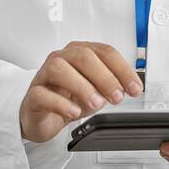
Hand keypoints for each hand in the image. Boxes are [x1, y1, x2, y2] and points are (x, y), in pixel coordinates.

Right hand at [19, 42, 142, 142]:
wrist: (42, 116)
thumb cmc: (69, 98)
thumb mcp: (96, 91)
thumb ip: (111, 86)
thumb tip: (129, 87)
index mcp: (80, 53)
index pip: (104, 52)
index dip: (122, 69)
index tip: (135, 88)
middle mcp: (61, 58)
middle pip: (83, 56)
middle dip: (104, 77)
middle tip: (117, 97)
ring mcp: (44, 75)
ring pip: (59, 68)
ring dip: (82, 86)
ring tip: (96, 104)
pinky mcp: (33, 95)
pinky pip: (42, 94)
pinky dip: (61, 103)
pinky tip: (74, 112)